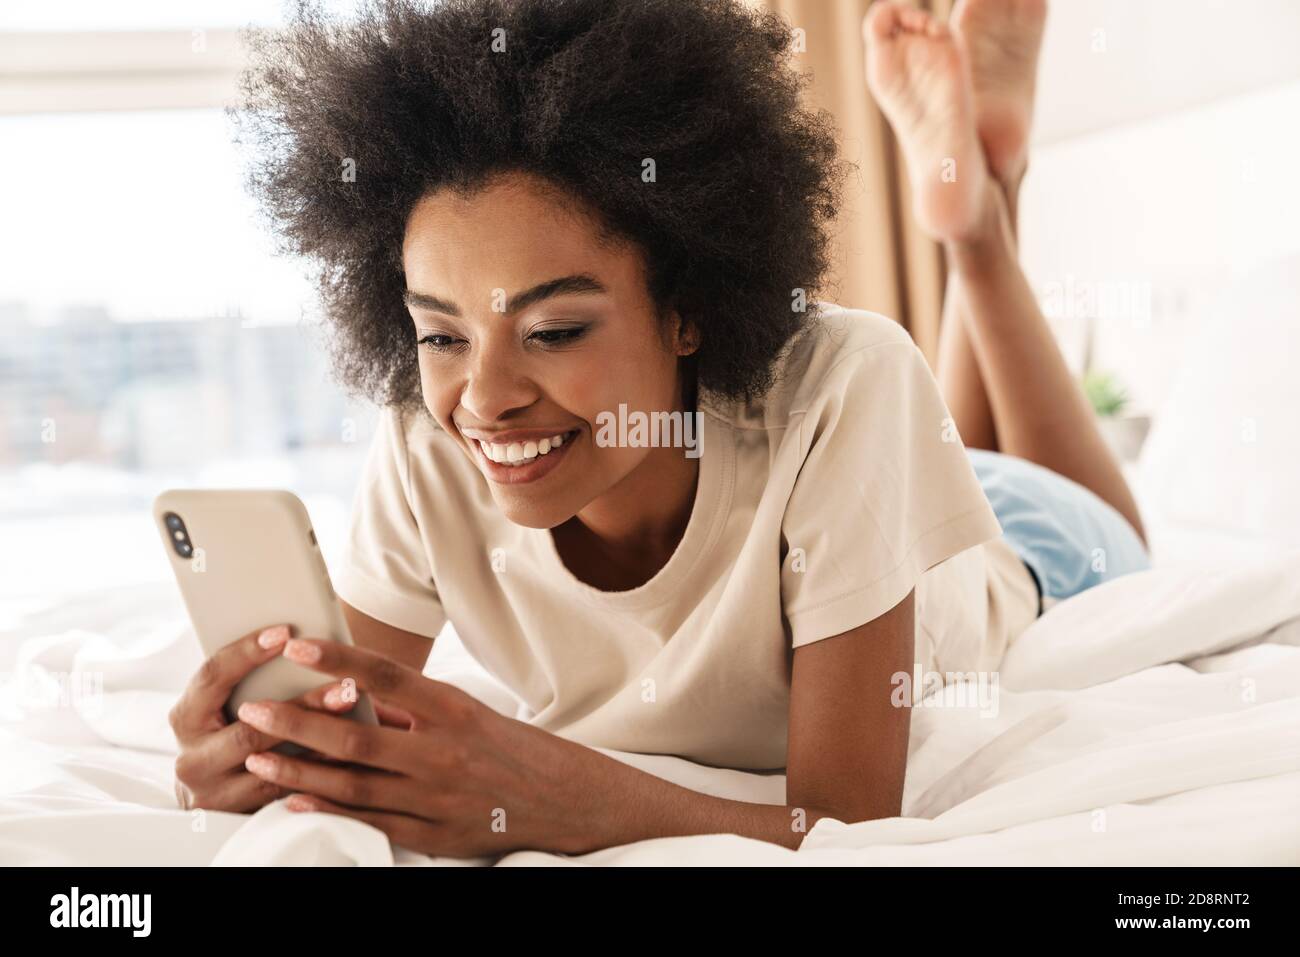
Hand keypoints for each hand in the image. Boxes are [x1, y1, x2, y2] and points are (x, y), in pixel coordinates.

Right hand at [169, 624, 368, 812]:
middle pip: (252, 728)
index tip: (285, 632)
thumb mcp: (224, 703)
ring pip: (272, 766)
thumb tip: (296, 638)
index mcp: (186, 717)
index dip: (247, 652)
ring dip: (320, 741)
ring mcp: (213, 792)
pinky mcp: (237, 816)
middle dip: (304, 705)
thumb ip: (250, 677)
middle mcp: (192, 758)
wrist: (210, 792)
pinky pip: (286, 793)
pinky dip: (319, 773)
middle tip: (345, 686)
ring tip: (355, 719)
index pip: (213, 677)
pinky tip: (351, 756)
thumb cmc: (227, 731)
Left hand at [237, 637, 613, 857]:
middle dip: (297, 724)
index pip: (385, 677)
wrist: (561, 799)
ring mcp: (436, 798)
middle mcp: (443, 753)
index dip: (338, 660)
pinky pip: (371, 822)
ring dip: (299, 773)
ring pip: (353, 786)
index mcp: (453, 711)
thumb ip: (409, 709)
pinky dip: (329, 811)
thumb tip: (353, 698)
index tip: (298, 646)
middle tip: (253, 710)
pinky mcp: (433, 834)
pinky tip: (294, 801)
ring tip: (257, 758)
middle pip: (356, 739)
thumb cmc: (508, 747)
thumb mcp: (467, 712)